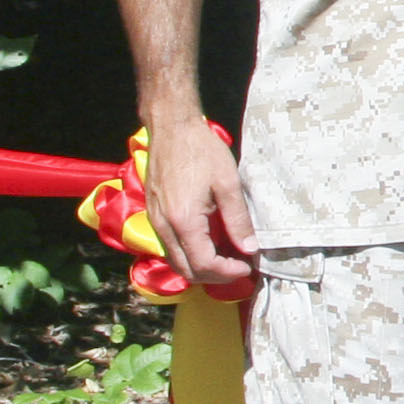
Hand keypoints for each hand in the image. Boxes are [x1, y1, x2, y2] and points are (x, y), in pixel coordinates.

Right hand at [144, 111, 257, 290]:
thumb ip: (238, 219)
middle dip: (214, 276)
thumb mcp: (228, 184)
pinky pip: (170, 247)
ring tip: (227, 257)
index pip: (204, 264)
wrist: (171, 127)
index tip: (247, 267)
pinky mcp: (154, 215)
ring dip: (201, 267)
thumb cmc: (201, 151)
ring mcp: (155, 222)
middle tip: (239, 267)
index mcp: (183, 221)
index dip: (228, 272)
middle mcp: (164, 227)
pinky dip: (190, 254)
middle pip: (186, 271)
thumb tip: (249, 249)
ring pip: (176, 261)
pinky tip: (210, 242)